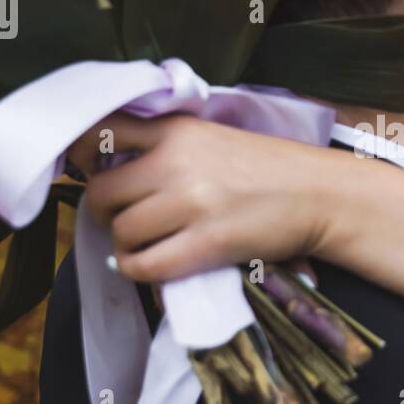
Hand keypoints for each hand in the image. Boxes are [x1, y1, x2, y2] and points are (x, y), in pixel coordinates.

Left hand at [64, 112, 342, 281]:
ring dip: (126, 247)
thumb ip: (169, 148)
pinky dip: (140, 272)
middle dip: (104, 214)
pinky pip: (147, 265)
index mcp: (177, 130)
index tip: (88, 172)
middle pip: (102, 193)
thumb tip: (115, 173)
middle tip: (121, 222)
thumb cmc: (272, 168)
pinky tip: (151, 268)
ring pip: (122, 233)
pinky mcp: (206, 243)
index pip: (103, 132)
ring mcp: (190, 203)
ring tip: (145, 248)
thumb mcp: (214, 138)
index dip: (82, 156)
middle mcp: (176, 162)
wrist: (321, 194)